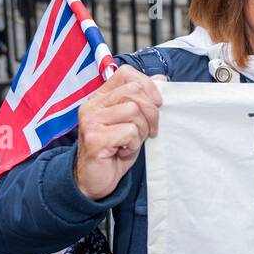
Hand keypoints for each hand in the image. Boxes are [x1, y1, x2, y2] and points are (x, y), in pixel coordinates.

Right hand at [74, 65, 167, 200]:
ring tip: (132, 142)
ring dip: (142, 131)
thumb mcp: (132, 122)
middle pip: (134, 91)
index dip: (147, 85)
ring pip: (133, 111)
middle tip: (150, 131)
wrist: (94, 180)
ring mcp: (91, 121)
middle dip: (151, 112)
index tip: (156, 103)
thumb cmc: (114, 150)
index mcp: (100, 97)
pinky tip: (123, 151)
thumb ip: (142, 100)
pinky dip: (134, 144)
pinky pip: (129, 132)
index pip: (126, 74)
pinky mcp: (95, 138)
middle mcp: (92, 105)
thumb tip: (161, 79)